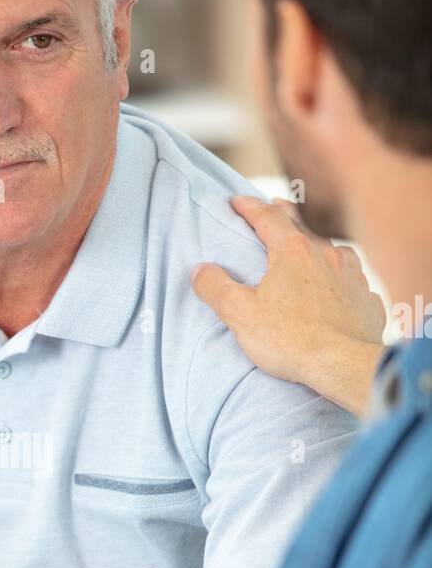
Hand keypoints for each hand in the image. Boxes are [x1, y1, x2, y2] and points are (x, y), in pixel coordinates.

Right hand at [193, 194, 385, 414]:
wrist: (343, 366)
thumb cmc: (291, 340)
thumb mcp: (240, 314)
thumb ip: (216, 288)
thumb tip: (200, 271)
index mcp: (293, 251)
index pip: (268, 217)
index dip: (249, 207)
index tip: (237, 201)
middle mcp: (327, 255)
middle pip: (302, 226)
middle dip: (285, 215)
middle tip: (274, 207)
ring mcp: (352, 276)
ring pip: (333, 250)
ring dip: (317, 245)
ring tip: (309, 247)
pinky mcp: (366, 300)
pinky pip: (353, 281)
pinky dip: (341, 278)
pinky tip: (338, 288)